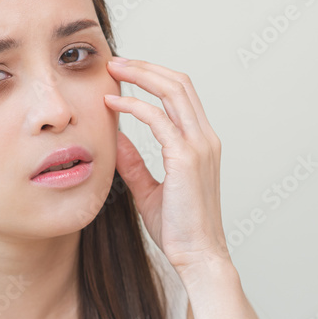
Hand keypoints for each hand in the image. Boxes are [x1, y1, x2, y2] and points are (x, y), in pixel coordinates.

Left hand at [103, 57, 229, 273]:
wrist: (198, 256)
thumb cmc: (178, 229)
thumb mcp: (150, 190)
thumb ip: (135, 163)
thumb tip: (116, 139)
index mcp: (201, 143)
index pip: (180, 94)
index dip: (153, 77)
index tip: (124, 73)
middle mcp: (205, 139)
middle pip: (178, 83)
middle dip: (145, 67)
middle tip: (114, 62)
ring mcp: (199, 146)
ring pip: (173, 91)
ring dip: (140, 75)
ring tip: (112, 71)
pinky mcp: (186, 159)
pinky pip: (158, 120)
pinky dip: (134, 106)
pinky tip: (112, 104)